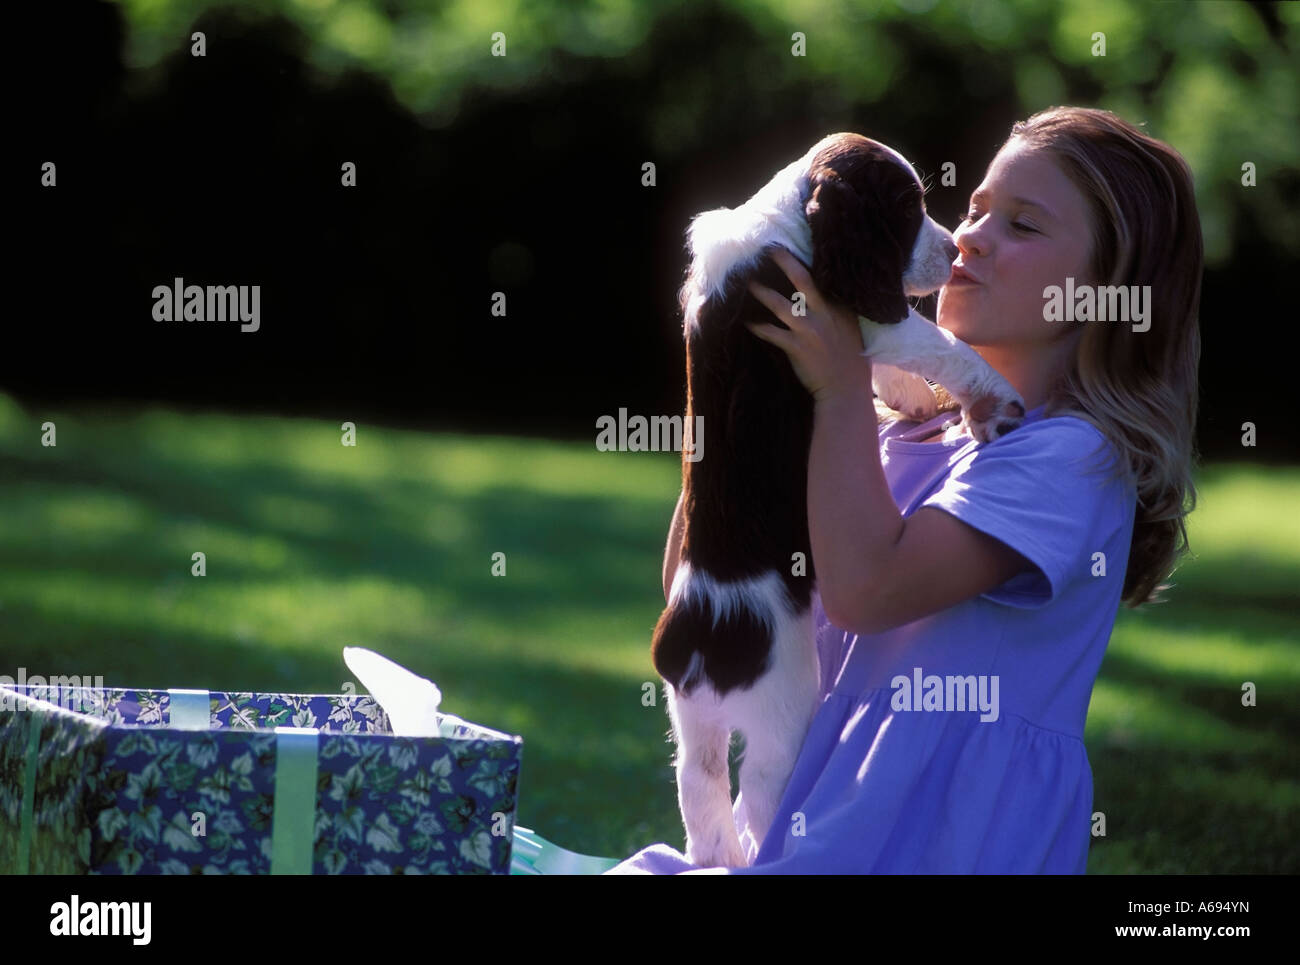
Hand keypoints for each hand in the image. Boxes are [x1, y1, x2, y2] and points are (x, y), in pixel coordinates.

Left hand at [745, 248, 871, 403]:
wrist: (845, 389)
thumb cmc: (850, 360)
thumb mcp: (851, 328)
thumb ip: (838, 310)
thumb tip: (826, 294)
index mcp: (841, 307)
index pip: (823, 277)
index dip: (808, 259)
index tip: (794, 246)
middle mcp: (825, 313)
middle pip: (802, 279)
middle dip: (785, 261)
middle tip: (769, 248)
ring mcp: (810, 330)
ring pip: (780, 305)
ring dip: (762, 292)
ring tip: (748, 282)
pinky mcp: (796, 347)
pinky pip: (771, 333)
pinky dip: (757, 327)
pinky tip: (745, 321)